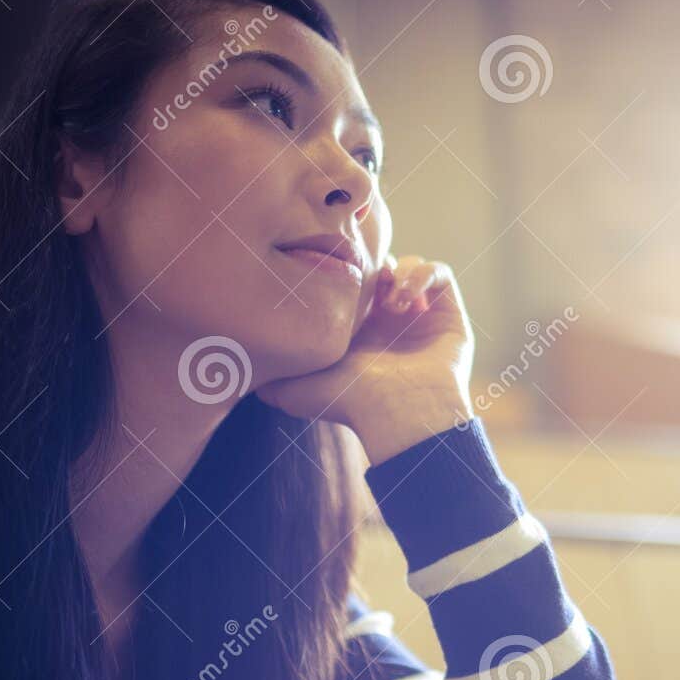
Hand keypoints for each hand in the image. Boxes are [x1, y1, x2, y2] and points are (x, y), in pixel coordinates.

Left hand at [256, 254, 474, 463]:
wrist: (401, 416)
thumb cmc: (351, 403)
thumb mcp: (296, 388)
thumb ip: (266, 375)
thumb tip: (231, 366)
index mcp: (359, 332)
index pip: (351, 282)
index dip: (341, 270)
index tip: (330, 275)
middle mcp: (391, 321)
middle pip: (382, 267)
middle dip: (371, 263)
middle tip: (360, 278)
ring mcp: (422, 316)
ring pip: (410, 265)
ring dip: (397, 271)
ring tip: (388, 299)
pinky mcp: (448, 312)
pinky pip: (439, 272)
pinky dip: (422, 274)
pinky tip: (403, 299)